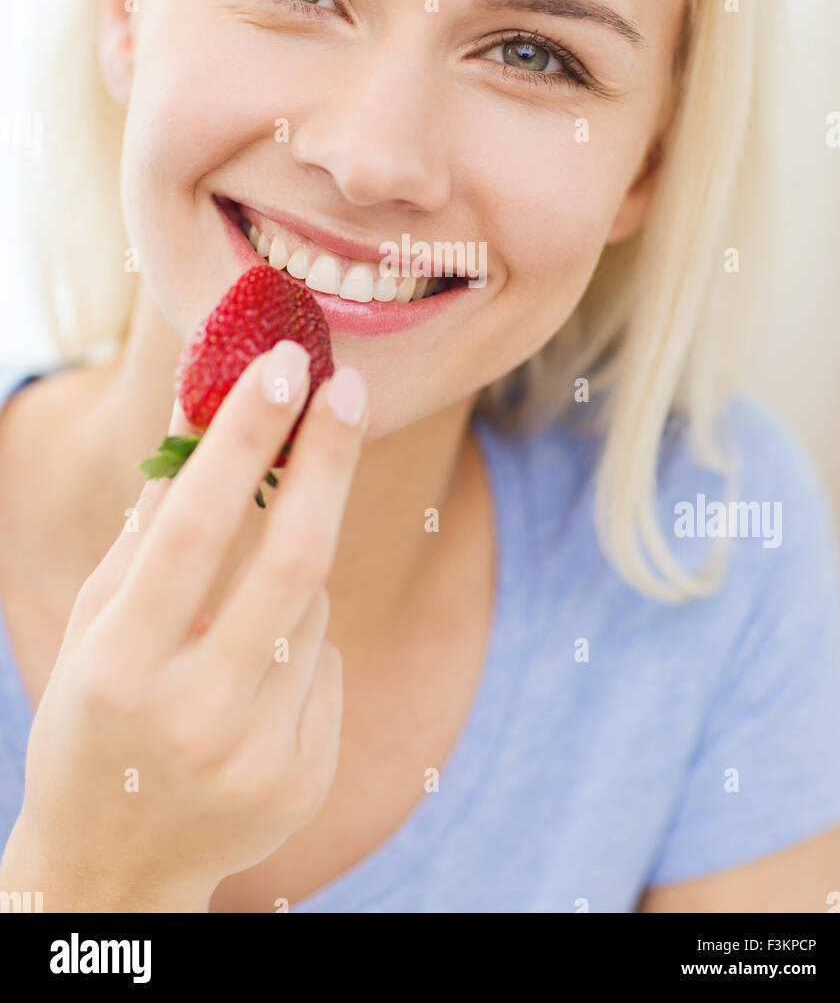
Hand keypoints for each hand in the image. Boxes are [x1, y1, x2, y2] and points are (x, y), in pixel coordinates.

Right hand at [0, 341, 367, 911]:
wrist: (113, 866)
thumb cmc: (95, 714)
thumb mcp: (94, 622)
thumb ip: (150, 527)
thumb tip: (203, 409)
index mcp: (120, 664)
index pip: (195, 529)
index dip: (244, 440)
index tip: (286, 367)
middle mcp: (193, 714)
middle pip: (292, 562)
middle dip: (328, 461)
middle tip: (352, 388)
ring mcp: (257, 755)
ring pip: (313, 608)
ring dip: (293, 571)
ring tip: (235, 611)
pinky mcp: (304, 779)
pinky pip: (325, 663)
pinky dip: (299, 640)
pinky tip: (250, 681)